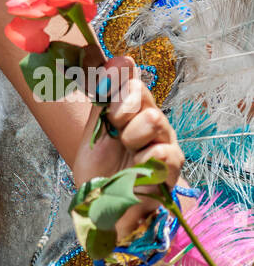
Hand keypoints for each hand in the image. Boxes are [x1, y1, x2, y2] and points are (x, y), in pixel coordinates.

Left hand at [70, 53, 183, 244]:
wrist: (106, 211)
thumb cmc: (101, 171)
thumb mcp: (93, 131)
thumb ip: (99, 97)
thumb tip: (96, 55)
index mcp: (128, 107)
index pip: (128, 73)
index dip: (115, 75)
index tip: (102, 87)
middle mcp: (149, 118)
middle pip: (140, 89)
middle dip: (119, 108)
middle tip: (114, 128)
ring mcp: (164, 140)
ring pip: (154, 117)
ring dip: (132, 135)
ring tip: (127, 151)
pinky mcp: (173, 166)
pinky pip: (163, 152)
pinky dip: (145, 161)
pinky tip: (138, 171)